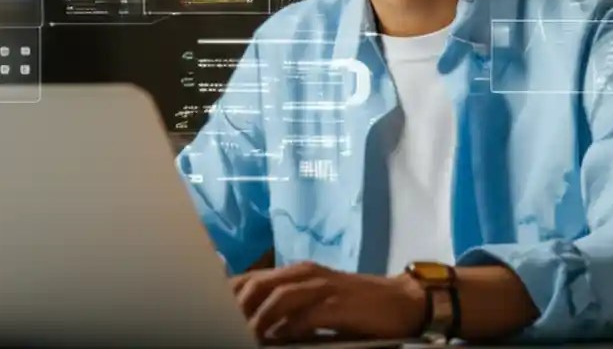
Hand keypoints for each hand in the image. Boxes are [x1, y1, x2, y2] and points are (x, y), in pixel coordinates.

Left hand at [230, 260, 424, 343]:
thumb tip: (260, 329)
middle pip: (258, 285)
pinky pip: (305, 316)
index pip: (252, 279)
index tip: (211, 312)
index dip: (229, 295)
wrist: (401, 302)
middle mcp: (306, 274)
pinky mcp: (337, 304)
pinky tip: (278, 340)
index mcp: (298, 272)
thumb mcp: (318, 303)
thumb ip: (289, 311)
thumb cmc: (357, 306)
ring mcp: (322, 287)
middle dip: (236, 308)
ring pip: (277, 298)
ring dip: (257, 320)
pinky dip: (287, 329)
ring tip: (244, 337)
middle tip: (221, 327)